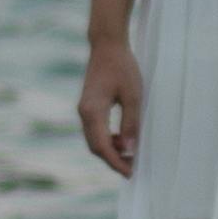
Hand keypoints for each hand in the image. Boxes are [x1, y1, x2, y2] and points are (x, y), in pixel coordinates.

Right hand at [79, 45, 142, 176]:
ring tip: (131, 151)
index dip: (116, 162)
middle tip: (132, 167)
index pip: (103, 146)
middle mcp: (84, 113)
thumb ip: (131, 124)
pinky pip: (95, 131)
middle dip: (113, 159)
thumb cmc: (122, 67)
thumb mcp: (133, 96)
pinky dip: (107, 139)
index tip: (130, 173)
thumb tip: (129, 149)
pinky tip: (122, 138)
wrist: (107, 45)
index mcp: (93, 111)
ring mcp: (84, 110)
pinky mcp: (88, 107)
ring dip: (111, 150)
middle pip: (96, 147)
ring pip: (94, 140)